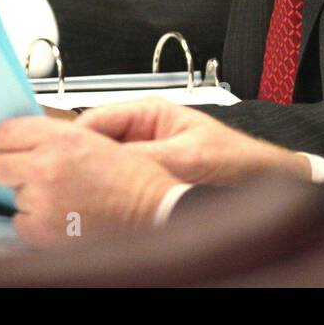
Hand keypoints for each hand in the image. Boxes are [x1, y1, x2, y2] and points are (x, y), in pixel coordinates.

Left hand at [0, 116, 182, 245]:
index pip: (5, 133)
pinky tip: (62, 216)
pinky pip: (20, 223)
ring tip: (63, 197)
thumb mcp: (96, 141)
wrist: (154, 213)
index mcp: (62, 138)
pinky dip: (35, 222)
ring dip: (30, 196)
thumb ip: (58, 137)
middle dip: (11, 168)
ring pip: (14, 195)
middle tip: (28, 173)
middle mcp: (47, 166)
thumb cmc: (136, 180)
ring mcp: (42, 200)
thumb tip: (26, 142)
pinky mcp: (42, 230)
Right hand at [77, 98, 311, 186]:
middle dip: (79, 162)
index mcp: (150, 114)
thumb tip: (108, 164)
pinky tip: (102, 210)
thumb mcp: (190, 157)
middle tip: (64, 182)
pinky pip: (118, 188)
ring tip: (82, 197)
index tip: (57, 157)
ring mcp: (144, 159)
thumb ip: (148, 158)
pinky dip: (108, 198)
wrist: (266, 182)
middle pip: (94, 145)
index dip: (73, 140)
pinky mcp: (149, 184)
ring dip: (94, 181)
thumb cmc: (238, 160)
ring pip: (103, 169)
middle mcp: (143, 134)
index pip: (96, 121)